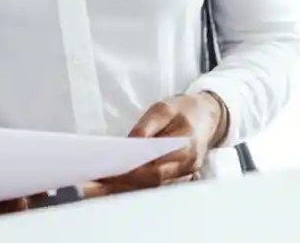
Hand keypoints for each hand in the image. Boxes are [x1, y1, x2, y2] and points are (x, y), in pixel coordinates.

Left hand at [98, 93, 224, 190]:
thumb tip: (129, 143)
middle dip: (119, 186)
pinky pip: (154, 188)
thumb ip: (147, 126)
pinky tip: (111, 189)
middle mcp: (186, 166)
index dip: (129, 172)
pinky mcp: (178, 179)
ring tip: (93, 189)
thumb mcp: (164, 108)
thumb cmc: (184, 111)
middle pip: (150, 182)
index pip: (154, 167)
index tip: (104, 172)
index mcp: (185, 146)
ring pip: (151, 189)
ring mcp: (184, 175)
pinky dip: (132, 190)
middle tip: (90, 186)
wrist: (208, 116)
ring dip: (122, 191)